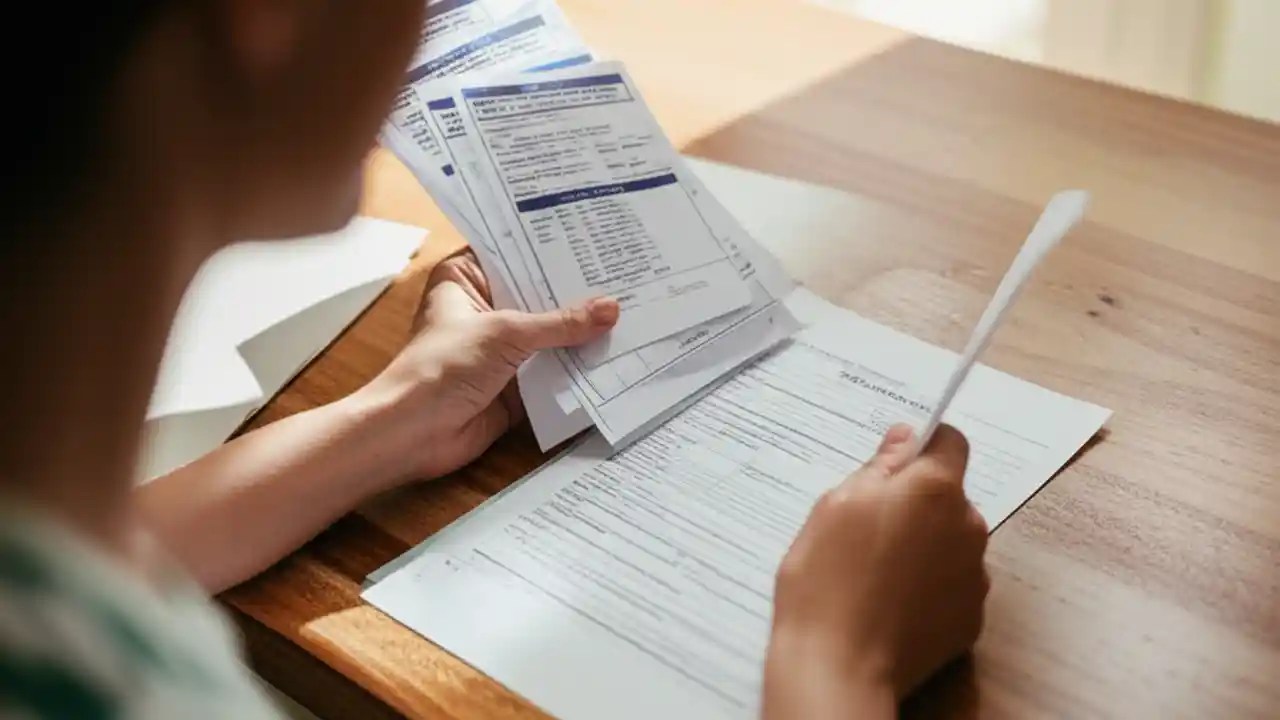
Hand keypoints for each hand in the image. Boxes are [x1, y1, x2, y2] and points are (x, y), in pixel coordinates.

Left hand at [356, 251, 617, 480]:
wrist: (413, 433)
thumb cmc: (444, 367)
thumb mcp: (506, 333)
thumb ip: (561, 323)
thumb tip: (612, 309)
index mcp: (466, 279)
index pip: (515, 253)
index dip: (552, 248)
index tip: (596, 237)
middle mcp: (484, 308)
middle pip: (538, 295)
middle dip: (578, 294)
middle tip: (628, 275)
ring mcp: (500, 349)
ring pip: (549, 336)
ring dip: (582, 333)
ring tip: (635, 312)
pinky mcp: (514, 384)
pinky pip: (553, 372)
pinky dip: (579, 369)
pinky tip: (618, 356)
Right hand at [762, 424, 989, 718]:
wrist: (839, 666)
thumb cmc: (826, 579)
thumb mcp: (836, 506)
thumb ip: (880, 467)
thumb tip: (906, 439)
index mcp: (935, 490)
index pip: (951, 442)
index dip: (922, 448)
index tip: (894, 463)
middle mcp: (968, 527)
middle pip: (950, 497)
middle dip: (917, 504)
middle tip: (867, 528)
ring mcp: (975, 577)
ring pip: (952, 542)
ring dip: (925, 546)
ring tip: (875, 573)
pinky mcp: (971, 619)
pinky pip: (952, 586)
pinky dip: (929, 587)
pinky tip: (891, 603)